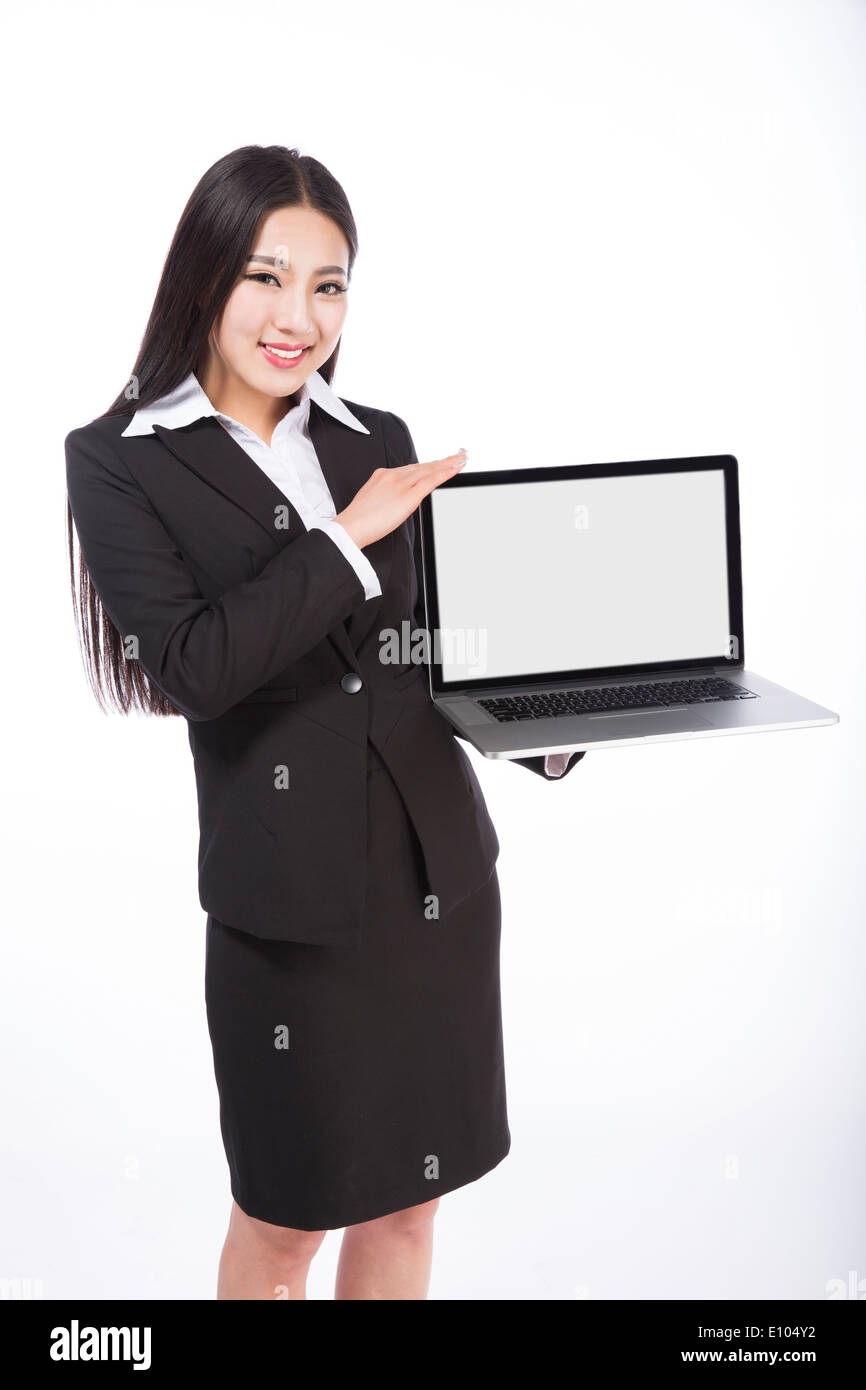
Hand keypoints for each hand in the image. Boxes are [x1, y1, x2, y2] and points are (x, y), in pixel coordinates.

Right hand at [335, 451, 466, 548]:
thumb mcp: (371, 501)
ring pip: (429, 470)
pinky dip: (446, 472)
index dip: (427, 465)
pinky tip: (455, 468)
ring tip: (461, 459)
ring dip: (447, 464)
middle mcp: (392, 475)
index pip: (411, 468)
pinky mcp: (408, 496)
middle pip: (422, 466)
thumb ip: (386, 496)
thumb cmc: (358, 520)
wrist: (350, 527)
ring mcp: (401, 483)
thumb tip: (396, 501)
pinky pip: (431, 480)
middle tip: (457, 456)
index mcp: (382, 475)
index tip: (438, 462)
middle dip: (441, 461)